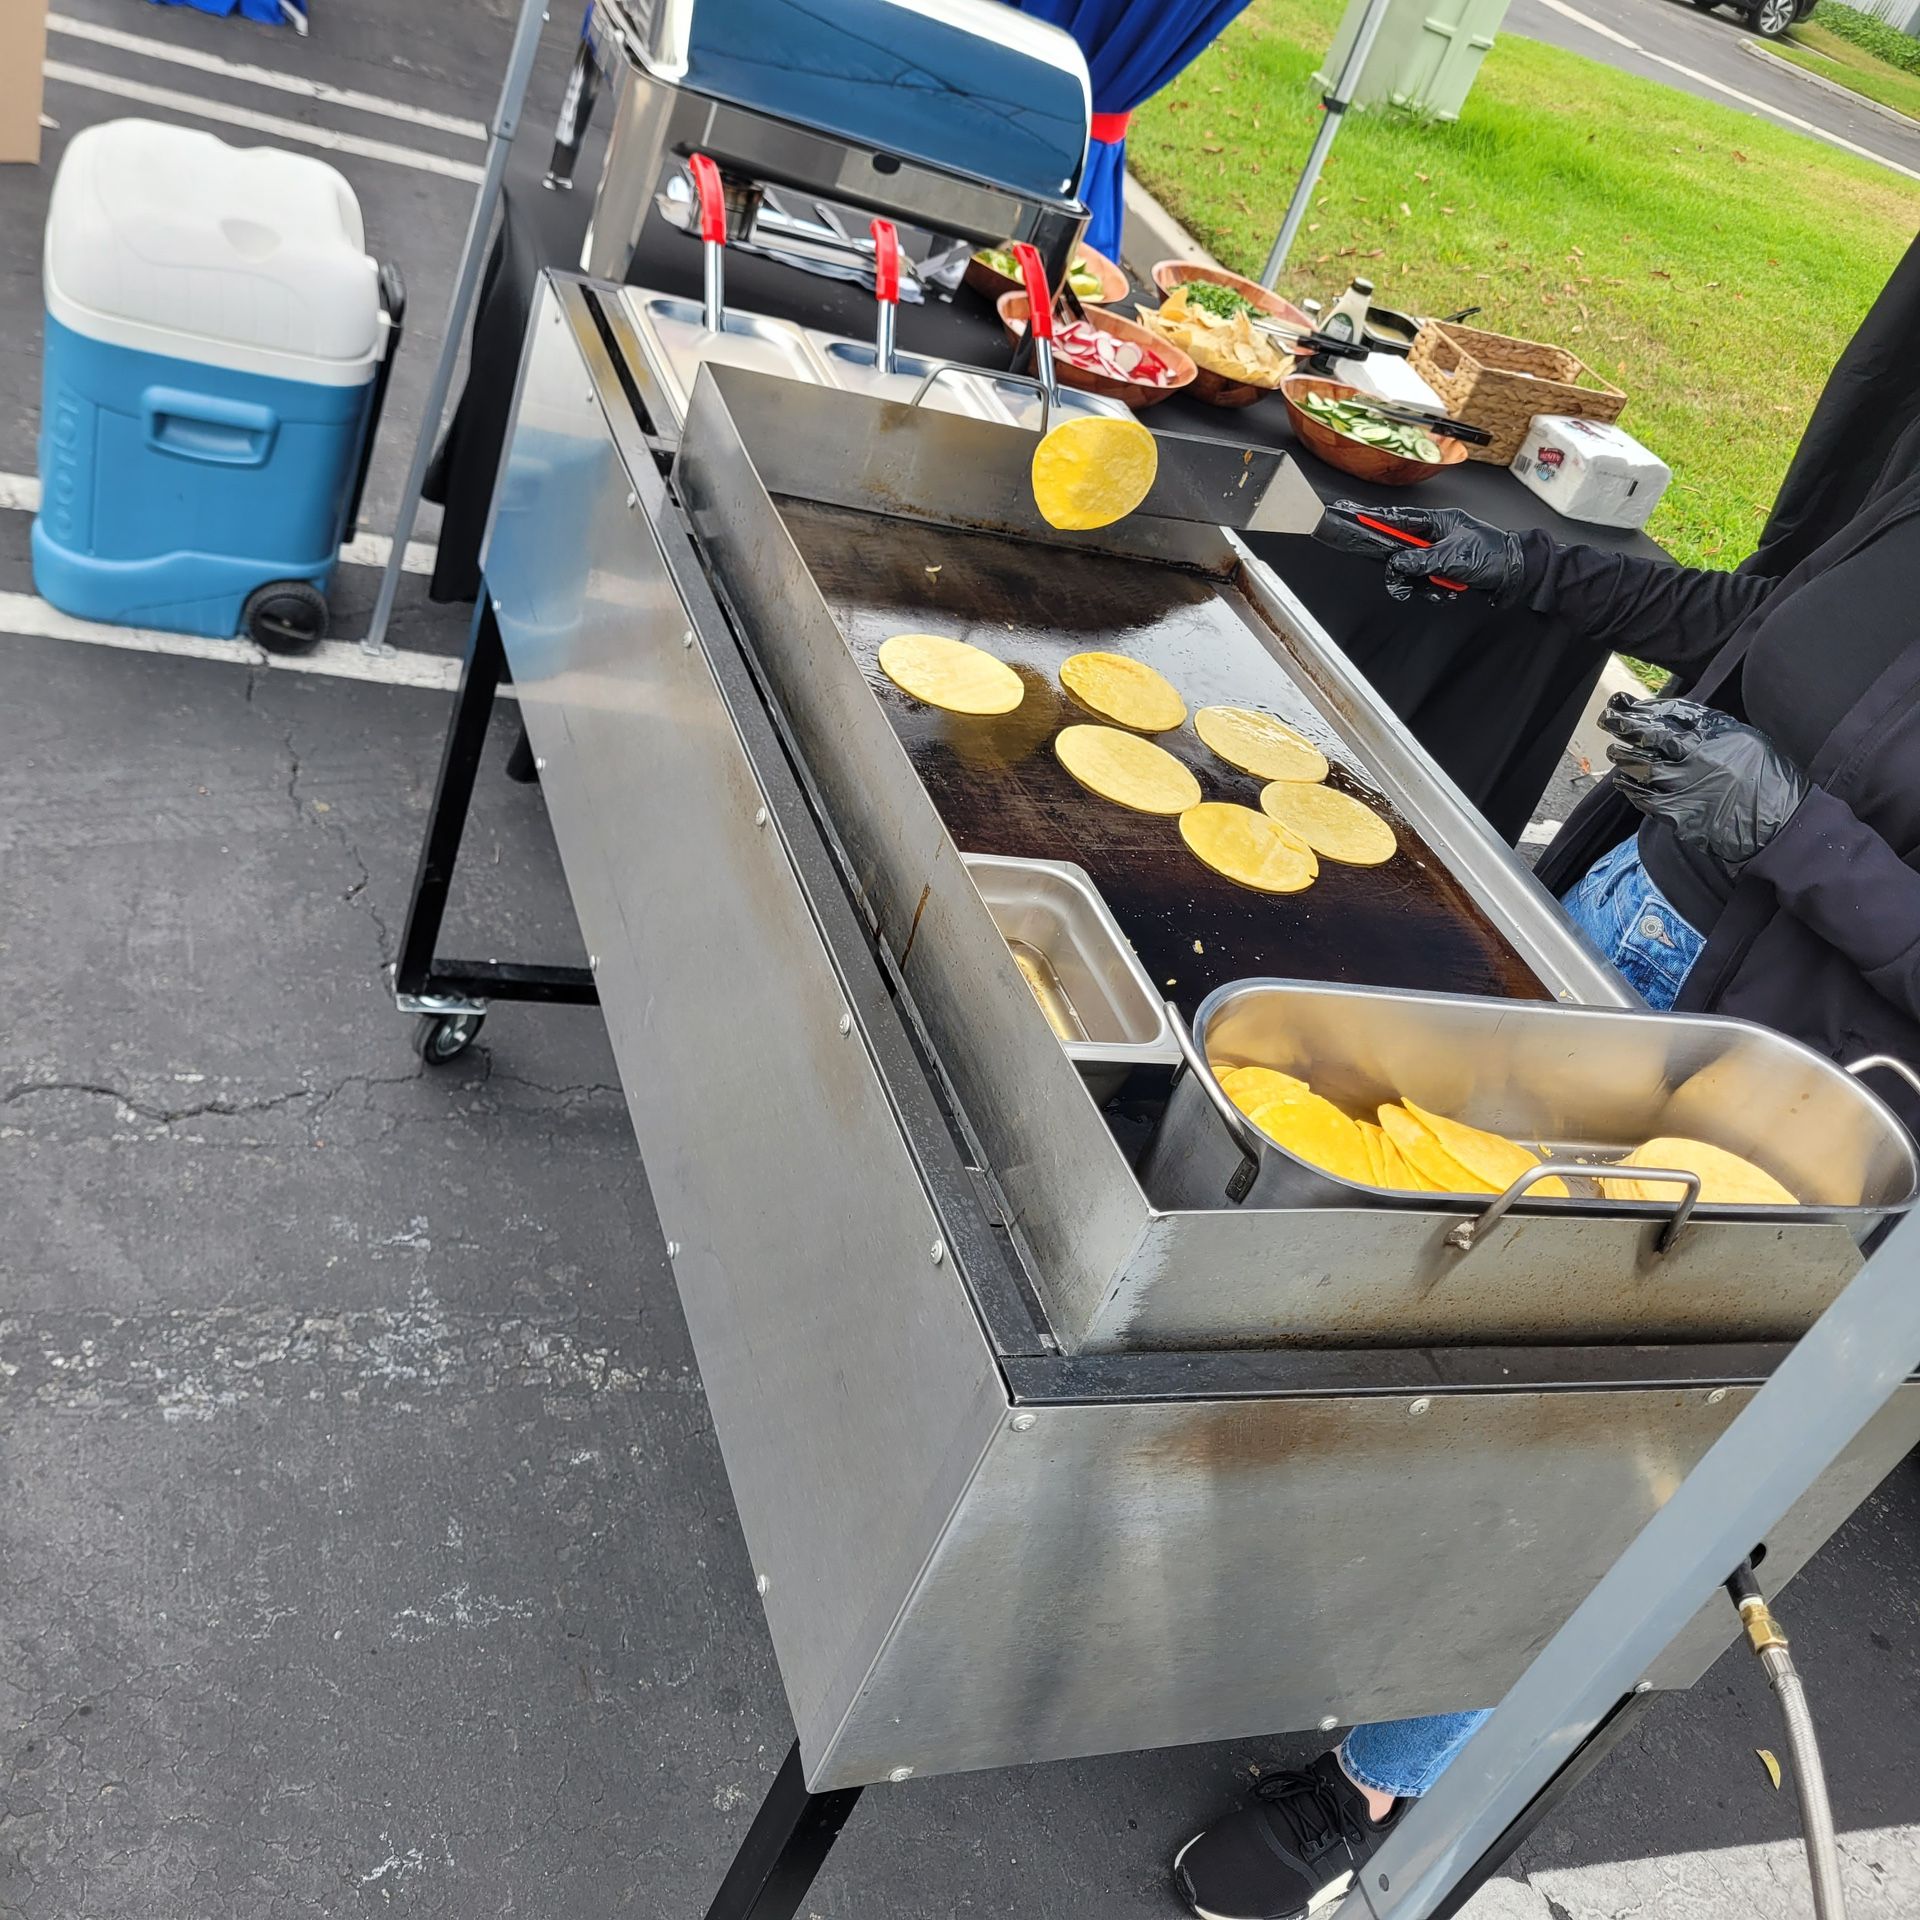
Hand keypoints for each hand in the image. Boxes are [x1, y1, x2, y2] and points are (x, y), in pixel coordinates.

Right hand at [1315, 502, 1525, 603]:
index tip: (1356, 517)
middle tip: (1405, 579)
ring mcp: (1440, 552)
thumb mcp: (1452, 557)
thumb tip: (1396, 563)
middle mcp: (1437, 534)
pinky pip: (1426, 580)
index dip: (1376, 519)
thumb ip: (1420, 560)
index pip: (1399, 518)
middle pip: (1402, 548)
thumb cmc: (1492, 555)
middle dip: (1405, 568)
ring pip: (1413, 568)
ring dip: (1423, 582)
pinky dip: (1433, 589)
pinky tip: (1447, 590)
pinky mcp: (1445, 568)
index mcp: (1438, 520)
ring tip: (1440, 585)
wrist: (1516, 573)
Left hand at [1600, 695, 1807, 874]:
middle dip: (1624, 728)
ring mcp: (1685, 789)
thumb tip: (1678, 720)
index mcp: (1715, 739)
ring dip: (1624, 758)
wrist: (1781, 826)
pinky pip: (1645, 800)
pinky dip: (1632, 789)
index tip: (1625, 705)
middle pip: (1649, 740)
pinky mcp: (1679, 816)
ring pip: (1641, 770)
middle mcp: (1696, 762)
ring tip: (1615, 750)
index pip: (1668, 719)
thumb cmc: (1770, 781)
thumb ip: (1712, 730)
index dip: (1643, 711)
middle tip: (1608, 720)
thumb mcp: (1747, 741)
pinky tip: (1624, 782)